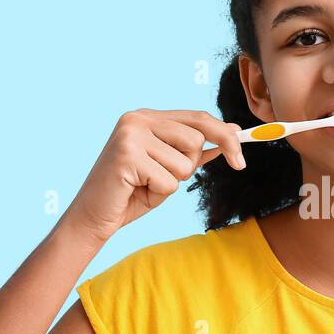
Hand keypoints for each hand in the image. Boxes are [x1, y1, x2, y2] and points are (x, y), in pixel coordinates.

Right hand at [60, 109, 245, 247]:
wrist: (93, 216)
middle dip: (189, 166)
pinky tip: (136, 190)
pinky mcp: (127, 155)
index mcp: (147, 117)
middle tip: (162, 179)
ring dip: (171, 182)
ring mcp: (131, 134)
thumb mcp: (168, 170)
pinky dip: (158, 194)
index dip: (224, 136)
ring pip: (185, 162)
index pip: (198, 118)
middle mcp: (138, 119)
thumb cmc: (131, 193)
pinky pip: (169, 181)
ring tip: (146, 184)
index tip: (241, 159)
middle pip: (196, 139)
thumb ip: (193, 153)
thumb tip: (230, 139)